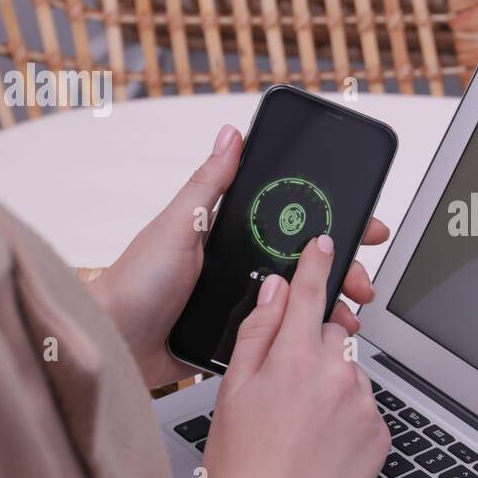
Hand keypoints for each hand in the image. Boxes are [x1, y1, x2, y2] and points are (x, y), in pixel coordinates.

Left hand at [89, 123, 390, 387]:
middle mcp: (241, 268)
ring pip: (299, 304)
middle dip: (341, 271)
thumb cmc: (135, 282)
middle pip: (305, 266)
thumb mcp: (177, 225)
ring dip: (328, 308)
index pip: (293, 225)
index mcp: (231, 236)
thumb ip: (209, 184)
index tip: (363, 227)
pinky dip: (303, 340)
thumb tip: (231, 134)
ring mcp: (241, 305)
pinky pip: (279, 338)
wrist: (114, 342)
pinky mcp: (237, 340)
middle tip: (361, 280)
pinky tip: (320, 343)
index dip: (331, 225)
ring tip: (346, 317)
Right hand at [192, 236, 388, 477]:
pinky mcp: (381, 434)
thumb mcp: (232, 390)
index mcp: (293, 358)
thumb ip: (256, 332)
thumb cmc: (241, 466)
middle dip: (311, 346)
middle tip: (284, 386)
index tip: (324, 244)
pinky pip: (365, 407)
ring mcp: (363, 404)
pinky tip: (320, 443)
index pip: (310, 292)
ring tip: (299, 426)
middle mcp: (335, 374)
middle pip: (330, 333)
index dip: (316, 263)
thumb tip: (274, 290)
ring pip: (348, 372)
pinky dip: (347, 416)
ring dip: (329, 384)